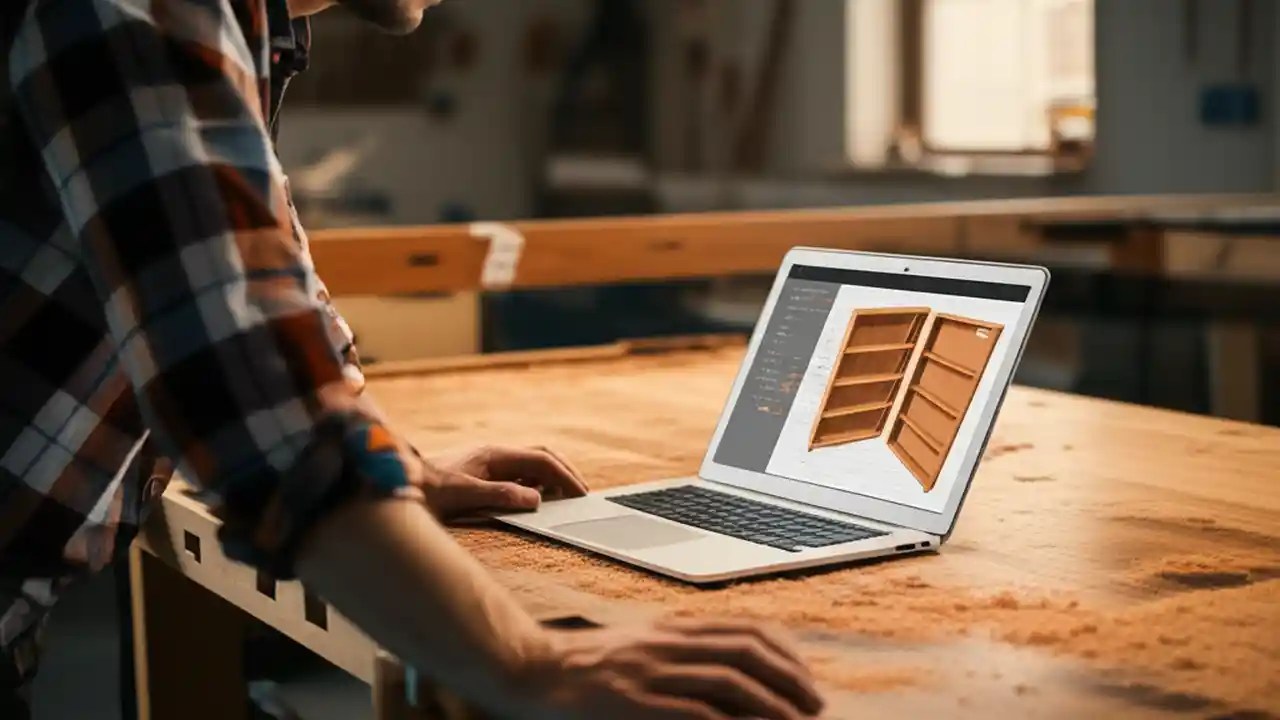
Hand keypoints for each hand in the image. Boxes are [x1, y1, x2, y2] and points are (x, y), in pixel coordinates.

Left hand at [422, 445, 588, 518]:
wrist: (399, 484)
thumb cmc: (427, 488)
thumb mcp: (464, 493)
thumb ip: (501, 494)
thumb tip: (536, 498)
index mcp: (494, 454)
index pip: (541, 459)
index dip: (565, 476)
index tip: (580, 493)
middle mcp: (495, 455)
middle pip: (542, 457)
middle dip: (565, 473)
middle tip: (581, 494)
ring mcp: (490, 465)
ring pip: (531, 466)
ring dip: (552, 480)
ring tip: (565, 499)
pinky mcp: (484, 476)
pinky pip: (519, 477)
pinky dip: (536, 486)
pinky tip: (538, 501)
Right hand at [519, 619, 824, 719]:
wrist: (530, 671)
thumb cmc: (584, 667)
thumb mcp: (638, 646)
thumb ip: (678, 652)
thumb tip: (726, 669)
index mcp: (670, 629)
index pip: (742, 629)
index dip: (782, 653)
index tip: (804, 677)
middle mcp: (665, 644)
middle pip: (744, 651)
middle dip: (787, 677)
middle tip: (814, 705)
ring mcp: (649, 672)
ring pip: (726, 680)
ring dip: (769, 703)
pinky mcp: (632, 702)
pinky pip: (691, 711)